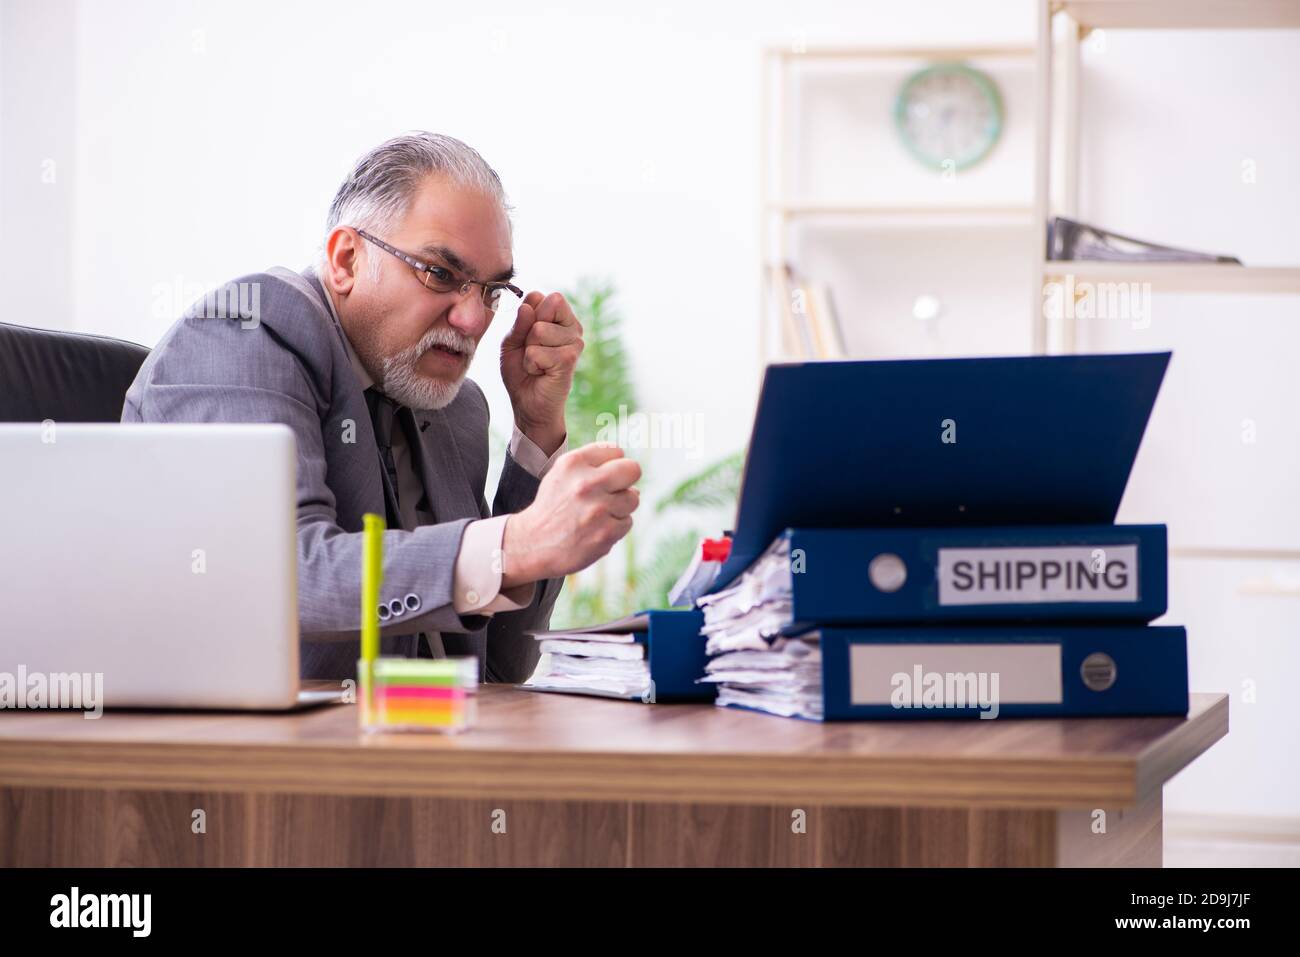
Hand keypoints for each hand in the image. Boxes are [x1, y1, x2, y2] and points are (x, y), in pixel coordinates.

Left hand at [500, 291, 582, 454]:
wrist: (528, 404)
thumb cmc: (522, 371)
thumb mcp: (511, 343)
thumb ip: (518, 323)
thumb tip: (528, 307)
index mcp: (560, 317)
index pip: (539, 295)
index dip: (526, 315)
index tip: (527, 337)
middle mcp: (572, 327)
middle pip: (542, 307)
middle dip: (527, 332)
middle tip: (532, 352)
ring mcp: (575, 342)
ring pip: (538, 330)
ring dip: (529, 351)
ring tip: (537, 364)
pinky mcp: (570, 359)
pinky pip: (537, 352)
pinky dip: (532, 364)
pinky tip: (541, 373)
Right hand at [500, 443, 640, 584]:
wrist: (533, 543)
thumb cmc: (553, 505)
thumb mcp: (562, 473)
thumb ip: (593, 462)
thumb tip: (633, 472)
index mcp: (573, 463)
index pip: (616, 451)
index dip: (612, 464)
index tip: (602, 476)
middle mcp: (585, 484)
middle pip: (632, 470)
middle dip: (627, 480)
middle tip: (613, 492)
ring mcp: (597, 510)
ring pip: (633, 498)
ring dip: (621, 506)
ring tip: (598, 514)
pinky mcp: (605, 534)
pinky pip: (627, 522)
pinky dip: (615, 526)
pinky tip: (596, 529)